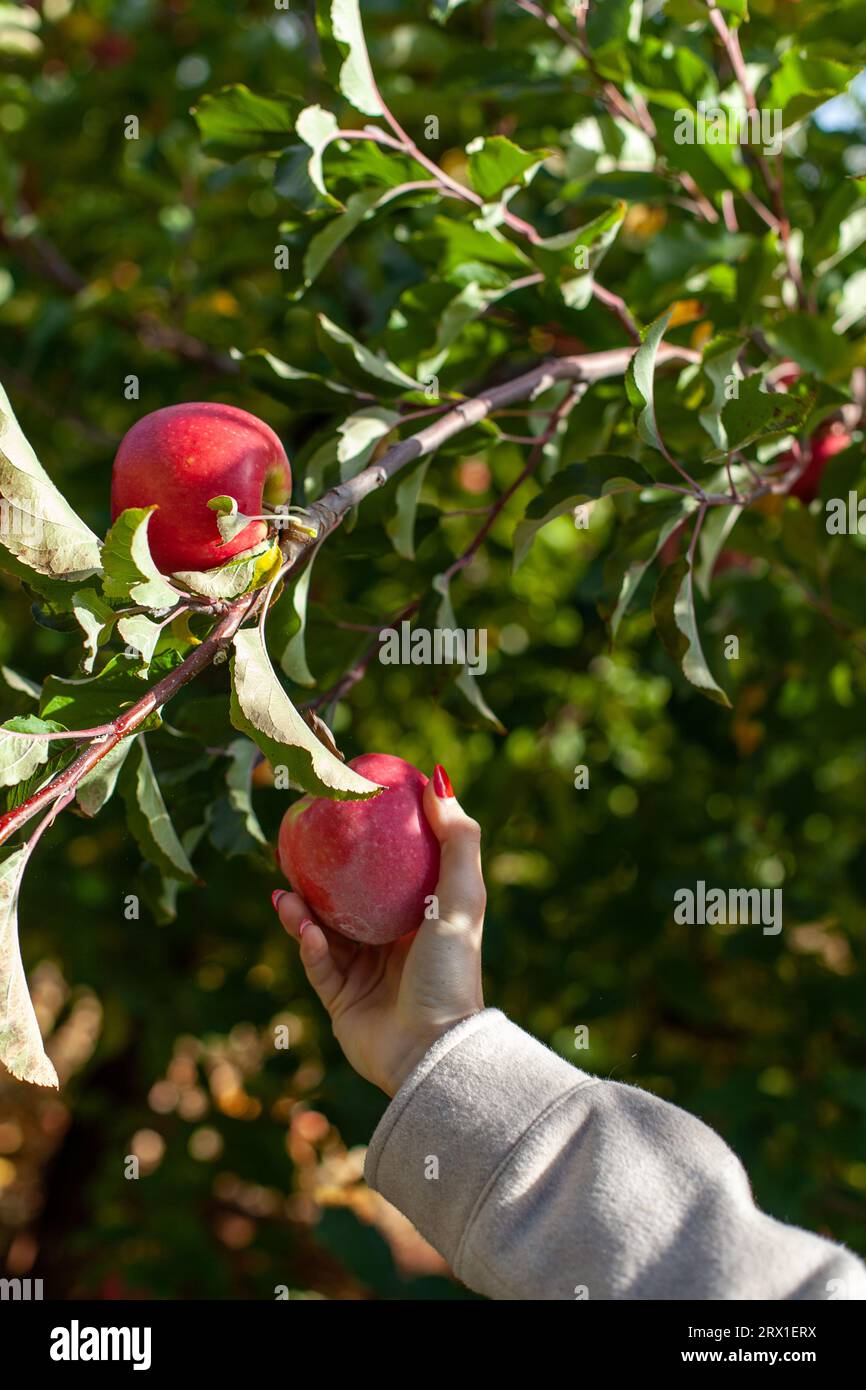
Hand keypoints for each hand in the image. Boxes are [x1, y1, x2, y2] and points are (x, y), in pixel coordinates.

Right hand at [272, 765, 485, 1096]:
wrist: (432, 1051)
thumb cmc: (452, 970)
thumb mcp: (463, 896)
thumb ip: (458, 838)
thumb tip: (437, 779)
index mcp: (425, 920)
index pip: (393, 873)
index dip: (371, 844)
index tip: (346, 813)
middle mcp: (395, 945)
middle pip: (351, 900)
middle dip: (323, 876)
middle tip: (299, 846)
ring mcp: (367, 974)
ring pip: (324, 930)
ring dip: (302, 909)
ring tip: (286, 886)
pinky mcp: (342, 1001)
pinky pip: (316, 963)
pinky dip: (305, 941)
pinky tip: (295, 920)